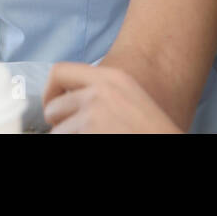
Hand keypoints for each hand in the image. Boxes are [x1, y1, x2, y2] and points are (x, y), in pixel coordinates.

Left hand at [42, 62, 181, 132]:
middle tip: (74, 133)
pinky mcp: (89, 133)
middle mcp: (99, 92)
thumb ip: (100, 92)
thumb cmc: (154, 130)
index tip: (53, 110)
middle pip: (53, 108)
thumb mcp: (131, 97)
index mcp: (112, 77)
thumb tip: (64, 100)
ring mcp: (93, 116)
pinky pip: (66, 141)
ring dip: (71, 138)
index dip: (50, 93)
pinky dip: (75, 144)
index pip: (59, 71)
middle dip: (59, 125)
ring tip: (95, 137)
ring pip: (58, 133)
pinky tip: (98, 141)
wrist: (166, 140)